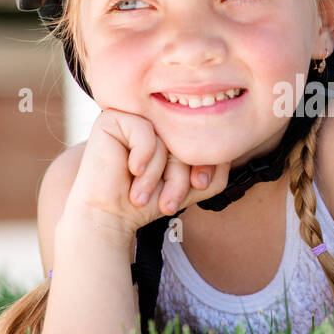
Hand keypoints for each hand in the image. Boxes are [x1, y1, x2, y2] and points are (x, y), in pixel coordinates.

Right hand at [62, 108, 231, 237]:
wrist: (108, 217)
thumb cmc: (146, 202)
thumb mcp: (191, 187)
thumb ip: (214, 170)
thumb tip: (225, 150)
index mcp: (170, 129)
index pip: (201, 135)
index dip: (206, 164)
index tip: (198, 187)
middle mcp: (152, 119)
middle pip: (185, 138)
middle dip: (181, 177)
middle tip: (168, 203)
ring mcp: (132, 116)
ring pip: (166, 138)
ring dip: (159, 174)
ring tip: (141, 194)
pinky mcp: (112, 118)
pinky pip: (145, 133)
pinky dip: (143, 158)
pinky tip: (130, 171)